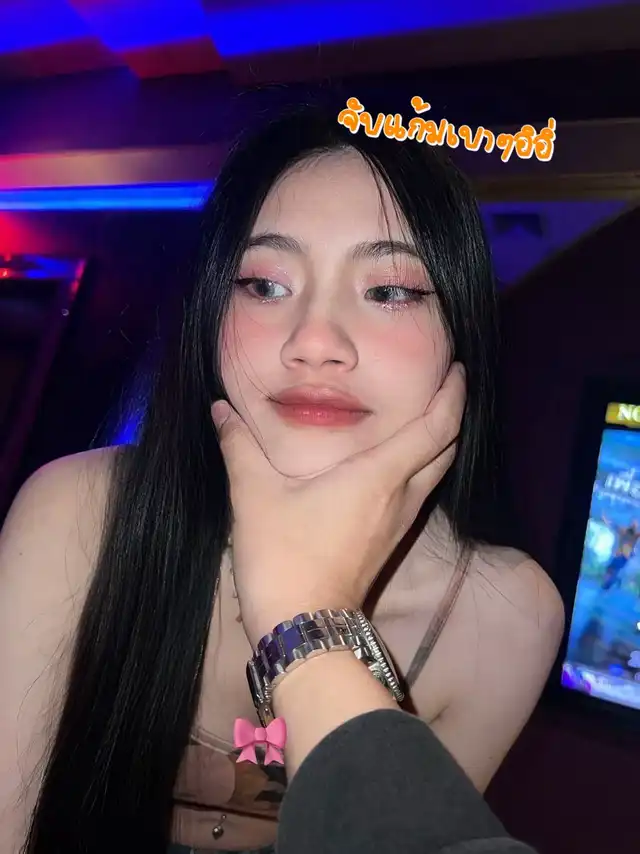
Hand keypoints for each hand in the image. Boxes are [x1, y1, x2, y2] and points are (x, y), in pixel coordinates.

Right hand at [212, 363, 465, 646]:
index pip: (435, 428)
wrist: (301, 624)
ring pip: (436, 473)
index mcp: (380, 476)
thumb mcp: (254, 494)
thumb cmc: (282, 555)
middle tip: (445, 382)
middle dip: (452, 412)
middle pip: (446, 448)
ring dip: (440, 441)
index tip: (456, 368)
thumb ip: (239, 445)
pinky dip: (422, 466)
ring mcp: (399, 522)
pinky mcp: (390, 540)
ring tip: (428, 412)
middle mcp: (401, 496)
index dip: (451, 395)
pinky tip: (399, 460)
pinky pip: (420, 492)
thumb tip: (219, 408)